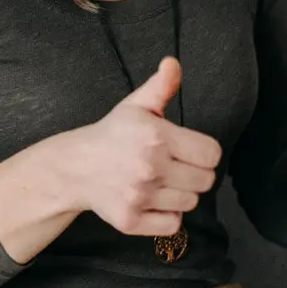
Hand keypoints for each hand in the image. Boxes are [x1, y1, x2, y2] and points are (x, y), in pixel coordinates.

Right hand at [60, 57, 222, 237]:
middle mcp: (150, 168)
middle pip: (205, 181)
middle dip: (195, 173)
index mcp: (157, 137)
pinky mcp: (131, 221)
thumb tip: (173, 63)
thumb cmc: (112, 135)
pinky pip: (173, 224)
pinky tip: (153, 200)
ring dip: (180, 194)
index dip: (204, 152)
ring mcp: (140, 197)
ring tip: (161, 182)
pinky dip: (167, 215)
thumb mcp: (137, 106)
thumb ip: (162, 86)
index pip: (211, 155)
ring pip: (190, 203)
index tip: (190, 150)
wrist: (75, 168)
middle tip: (175, 166)